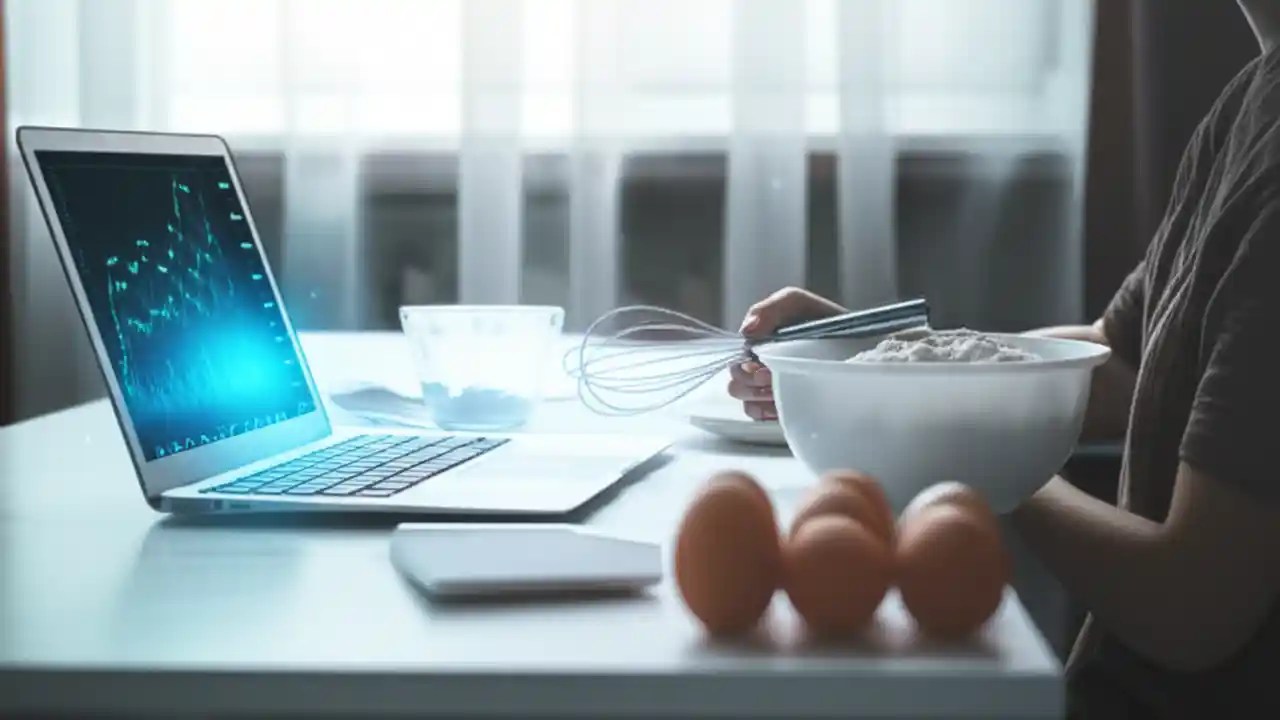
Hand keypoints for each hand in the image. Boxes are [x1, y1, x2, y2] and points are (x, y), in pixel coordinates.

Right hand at [728, 287, 845, 420]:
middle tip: (771, 377)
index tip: (762, 364)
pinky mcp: (783, 407)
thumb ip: (770, 308)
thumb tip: (746, 331)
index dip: (744, 362)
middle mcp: (762, 365)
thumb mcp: (799, 304)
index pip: (736, 356)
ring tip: (780, 390)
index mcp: (762, 342)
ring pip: (744, 398)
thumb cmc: (831, 325)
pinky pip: (757, 414)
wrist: (865, 349)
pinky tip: (780, 404)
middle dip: (750, 380)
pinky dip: (764, 410)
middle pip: (735, 380)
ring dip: (758, 396)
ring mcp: (772, 388)